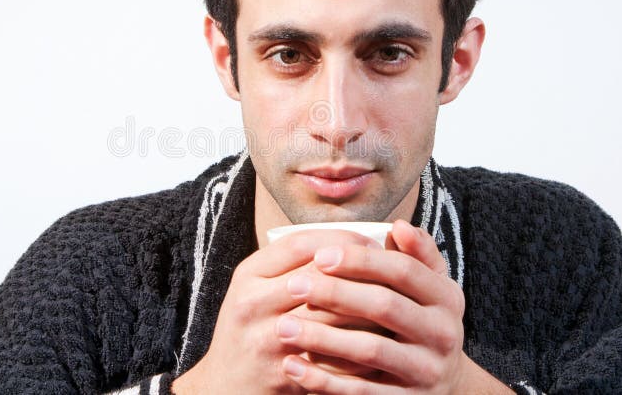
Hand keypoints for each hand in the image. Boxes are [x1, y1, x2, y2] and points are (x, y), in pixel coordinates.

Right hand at [172, 229, 382, 394]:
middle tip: (395, 276)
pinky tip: (383, 342)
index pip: (301, 244)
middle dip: (364, 274)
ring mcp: (265, 340)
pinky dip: (361, 349)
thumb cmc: (252, 328)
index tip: (372, 243)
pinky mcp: (281, 374)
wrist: (224, 386)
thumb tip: (354, 240)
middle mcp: (252, 303)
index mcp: (248, 274)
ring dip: (370, 312)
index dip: (341, 241)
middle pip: (320, 278)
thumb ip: (294, 264)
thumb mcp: (258, 287)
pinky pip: (333, 358)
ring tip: (397, 306)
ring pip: (332, 318)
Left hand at [276, 220, 511, 393]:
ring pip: (370, 350)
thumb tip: (399, 226)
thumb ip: (417, 254)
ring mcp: (426, 372)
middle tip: (294, 286)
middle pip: (384, 306)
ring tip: (283, 327)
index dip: (361, 260)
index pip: (403, 270)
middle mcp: (443, 334)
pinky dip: (324, 380)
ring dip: (323, 337)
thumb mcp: (431, 287)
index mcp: (447, 298)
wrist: (446, 385)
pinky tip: (293, 366)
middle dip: (335, 293)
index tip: (320, 255)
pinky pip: (361, 391)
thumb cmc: (423, 319)